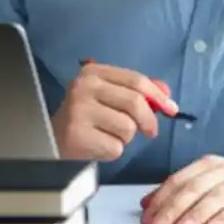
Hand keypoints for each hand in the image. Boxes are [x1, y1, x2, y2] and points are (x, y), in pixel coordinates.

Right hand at [51, 62, 177, 161]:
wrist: (51, 140)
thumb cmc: (87, 117)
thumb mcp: (109, 96)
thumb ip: (137, 91)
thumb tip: (167, 92)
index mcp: (93, 72)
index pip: (136, 80)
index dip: (158, 96)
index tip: (172, 109)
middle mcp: (83, 88)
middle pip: (135, 103)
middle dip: (149, 120)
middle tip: (150, 132)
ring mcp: (78, 111)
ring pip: (128, 127)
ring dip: (126, 137)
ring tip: (109, 135)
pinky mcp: (77, 136)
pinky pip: (115, 147)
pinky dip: (113, 151)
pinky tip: (98, 146)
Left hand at [140, 155, 223, 223]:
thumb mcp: (215, 180)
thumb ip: (185, 189)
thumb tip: (149, 203)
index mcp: (211, 165)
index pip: (180, 179)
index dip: (161, 197)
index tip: (147, 215)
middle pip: (194, 187)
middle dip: (173, 207)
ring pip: (215, 196)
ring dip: (195, 212)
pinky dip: (223, 218)